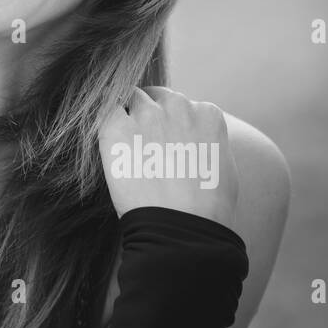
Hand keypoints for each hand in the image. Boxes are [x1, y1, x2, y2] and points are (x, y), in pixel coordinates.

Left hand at [98, 87, 239, 231]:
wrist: (181, 230)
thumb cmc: (207, 209)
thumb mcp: (221, 166)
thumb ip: (206, 141)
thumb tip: (192, 139)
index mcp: (207, 114)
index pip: (182, 106)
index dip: (173, 125)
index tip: (168, 144)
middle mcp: (177, 106)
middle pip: (156, 97)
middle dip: (151, 115)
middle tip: (146, 146)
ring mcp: (146, 115)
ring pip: (131, 99)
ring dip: (129, 117)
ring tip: (129, 149)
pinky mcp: (116, 128)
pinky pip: (106, 113)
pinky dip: (108, 126)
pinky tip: (113, 148)